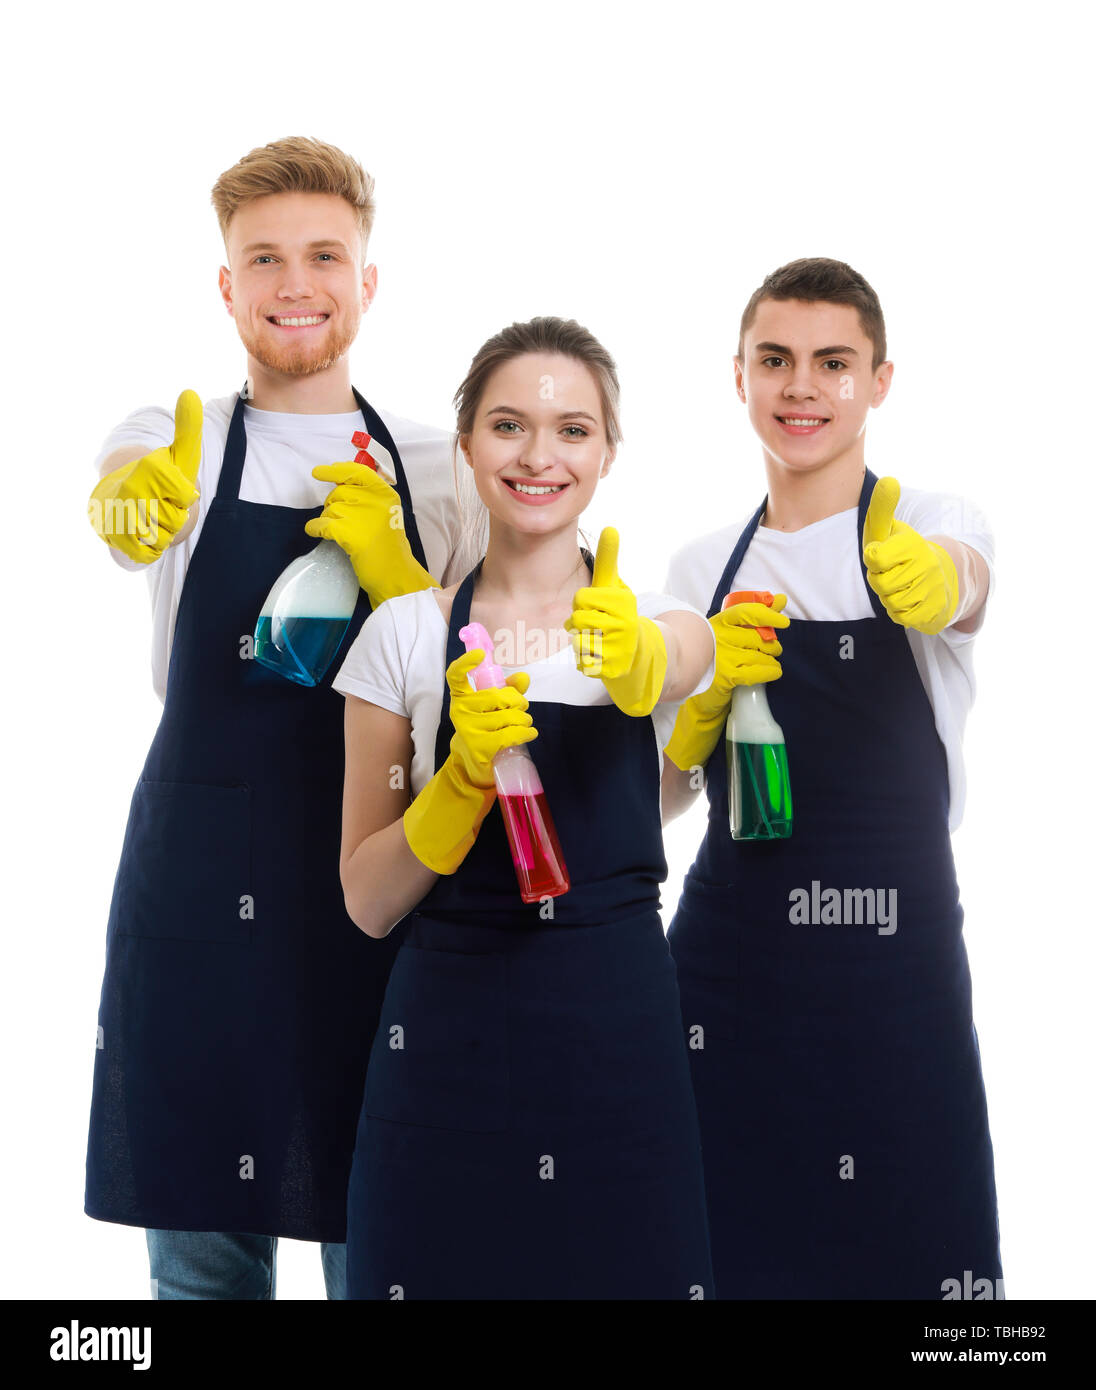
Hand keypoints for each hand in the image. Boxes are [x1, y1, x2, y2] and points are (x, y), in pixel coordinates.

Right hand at [88, 390, 201, 562]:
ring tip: (150, 517)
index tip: (173, 487)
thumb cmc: (158, 477)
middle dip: (173, 516)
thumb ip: (187, 429)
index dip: (185, 496)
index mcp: (150, 467)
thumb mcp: (177, 454)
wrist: (118, 497)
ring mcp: (119, 513)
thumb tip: (189, 393)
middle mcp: (132, 488)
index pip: (187, 496)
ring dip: (162, 532)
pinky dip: (149, 549)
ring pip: (162, 538)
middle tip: (159, 503)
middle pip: (176, 520)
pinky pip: (146, 554)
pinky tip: (142, 534)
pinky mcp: (112, 537)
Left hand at [305, 461, 438, 606]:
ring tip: (338, 532)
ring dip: (327, 519)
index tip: (319, 472)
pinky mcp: (348, 532)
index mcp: (385, 494)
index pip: (357, 471)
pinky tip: (315, 531)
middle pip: (340, 492)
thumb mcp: (386, 514)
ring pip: (330, 508)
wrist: (395, 573)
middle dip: (333, 504)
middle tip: (341, 520)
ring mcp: (361, 516)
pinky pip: (322, 524)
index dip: (335, 470)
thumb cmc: (389, 546)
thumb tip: (338, 482)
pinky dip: (315, 528)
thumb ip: (368, 497)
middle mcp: (374, 500)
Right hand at [446, 648, 536, 787]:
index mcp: (461, 697)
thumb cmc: (486, 729)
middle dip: (519, 701)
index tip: (480, 654)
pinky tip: (529, 733)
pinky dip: (526, 733)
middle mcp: (459, 711)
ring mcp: (467, 729)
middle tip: (523, 708)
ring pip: (509, 716)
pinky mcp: (479, 747)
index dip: (465, 663)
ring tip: (524, 724)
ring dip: (524, 720)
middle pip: (499, 696)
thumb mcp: (495, 707)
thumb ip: (509, 690)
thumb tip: (523, 678)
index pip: (455, 676)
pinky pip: (511, 733)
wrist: (473, 764)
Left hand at [564, 527, 667, 715]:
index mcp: (623, 600)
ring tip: (598, 640)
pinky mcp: (612, 670)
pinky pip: (582, 663)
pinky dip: (586, 661)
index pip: (581, 598)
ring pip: (577, 641)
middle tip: (597, 625)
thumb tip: (610, 527)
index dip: (583, 603)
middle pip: (576, 619)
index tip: (598, 606)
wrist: (639, 654)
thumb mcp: (615, 587)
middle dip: (580, 623)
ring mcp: (619, 648)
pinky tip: (601, 657)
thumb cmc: (619, 615)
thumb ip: (609, 560)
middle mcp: (624, 624)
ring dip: (582, 642)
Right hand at [664, 594, 788, 772]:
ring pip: (760, 655)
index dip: (769, 615)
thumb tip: (781, 598)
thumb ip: (757, 614)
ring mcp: (722, 657)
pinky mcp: (726, 676)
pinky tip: (773, 672)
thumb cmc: (715, 654)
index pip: (747, 612)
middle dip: (772, 645)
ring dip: (772, 660)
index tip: (783, 622)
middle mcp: (719, 637)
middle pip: (758, 637)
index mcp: (719, 622)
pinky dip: (771, 672)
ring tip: (771, 663)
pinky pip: (758, 672)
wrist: (692, 683)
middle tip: (773, 650)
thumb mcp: (729, 631)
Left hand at [862, 477, 958, 634]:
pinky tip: (910, 599)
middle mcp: (926, 565)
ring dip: (890, 596)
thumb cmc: (904, 552)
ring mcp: (932, 589)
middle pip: (879, 583)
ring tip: (902, 585)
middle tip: (893, 572)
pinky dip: (900, 611)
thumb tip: (889, 480)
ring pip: (890, 601)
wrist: (943, 576)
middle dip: (880, 580)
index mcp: (912, 543)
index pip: (874, 557)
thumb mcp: (891, 530)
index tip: (881, 554)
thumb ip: (883, 508)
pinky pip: (902, 617)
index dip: (873, 559)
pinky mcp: (934, 611)